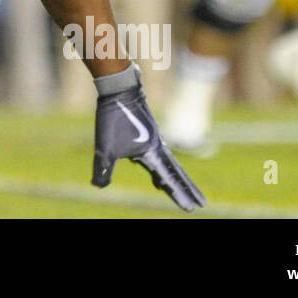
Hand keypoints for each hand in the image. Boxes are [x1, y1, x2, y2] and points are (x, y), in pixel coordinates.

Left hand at [91, 65, 205, 212]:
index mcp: (151, 153)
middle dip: (186, 189)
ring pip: (167, 162)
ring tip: (171, 189)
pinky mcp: (147, 129)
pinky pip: (159, 151)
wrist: (119, 88)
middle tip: (199, 203)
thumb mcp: (104, 148)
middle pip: (175, 172)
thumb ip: (103, 169)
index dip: (179, 196)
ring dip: (174, 176)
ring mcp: (153, 137)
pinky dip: (162, 163)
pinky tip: (153, 164)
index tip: (192, 208)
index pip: (168, 180)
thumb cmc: (114, 118)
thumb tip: (98, 186)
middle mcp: (157, 146)